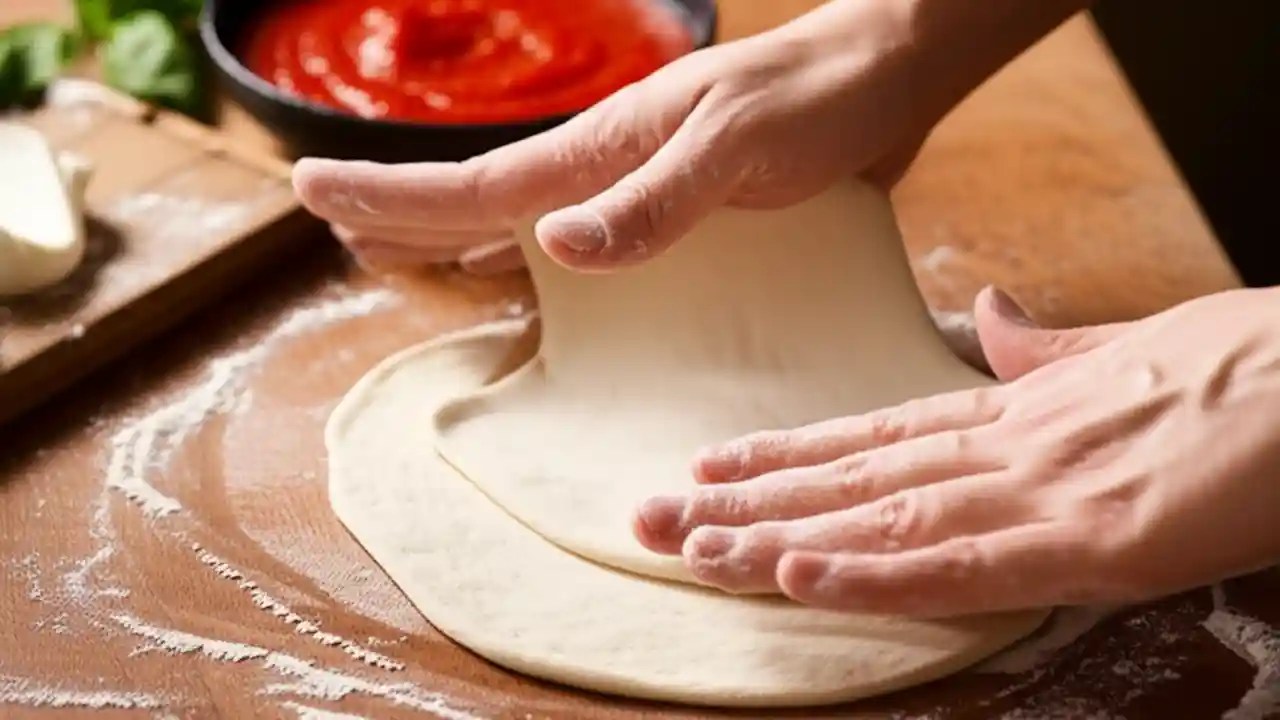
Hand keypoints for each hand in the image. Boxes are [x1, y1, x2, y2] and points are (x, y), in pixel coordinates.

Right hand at [291, 0, 935, 274]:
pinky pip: (594, 248)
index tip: (311, 191)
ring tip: (404, 257)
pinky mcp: (684, 214)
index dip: (392, 196)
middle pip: (484, 205)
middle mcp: (610, 170)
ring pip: (529, 227)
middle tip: (338, 232)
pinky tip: (539, 280)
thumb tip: (556, 247)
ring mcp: (643, 191)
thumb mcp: (738, 146)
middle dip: (406, 217)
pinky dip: (546, 265)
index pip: (477, 185)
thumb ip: (656, 198)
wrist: (888, 76)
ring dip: (463, 242)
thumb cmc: (816, 100)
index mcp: (605, 148)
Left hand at [632, 286, 1279, 616]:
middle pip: (851, 480)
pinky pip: (955, 564)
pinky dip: (869, 571)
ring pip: (878, 519)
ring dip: (779, 536)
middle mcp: (1006, 447)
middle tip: (654, 518)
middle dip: (748, 501)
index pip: (874, 435)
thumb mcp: (1129, 348)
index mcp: (1017, 410)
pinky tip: (797, 572)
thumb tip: (994, 322)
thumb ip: (1047, 351)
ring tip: (693, 549)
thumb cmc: (1245, 365)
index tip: (713, 464)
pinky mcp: (1086, 538)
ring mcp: (1039, 492)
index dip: (788, 454)